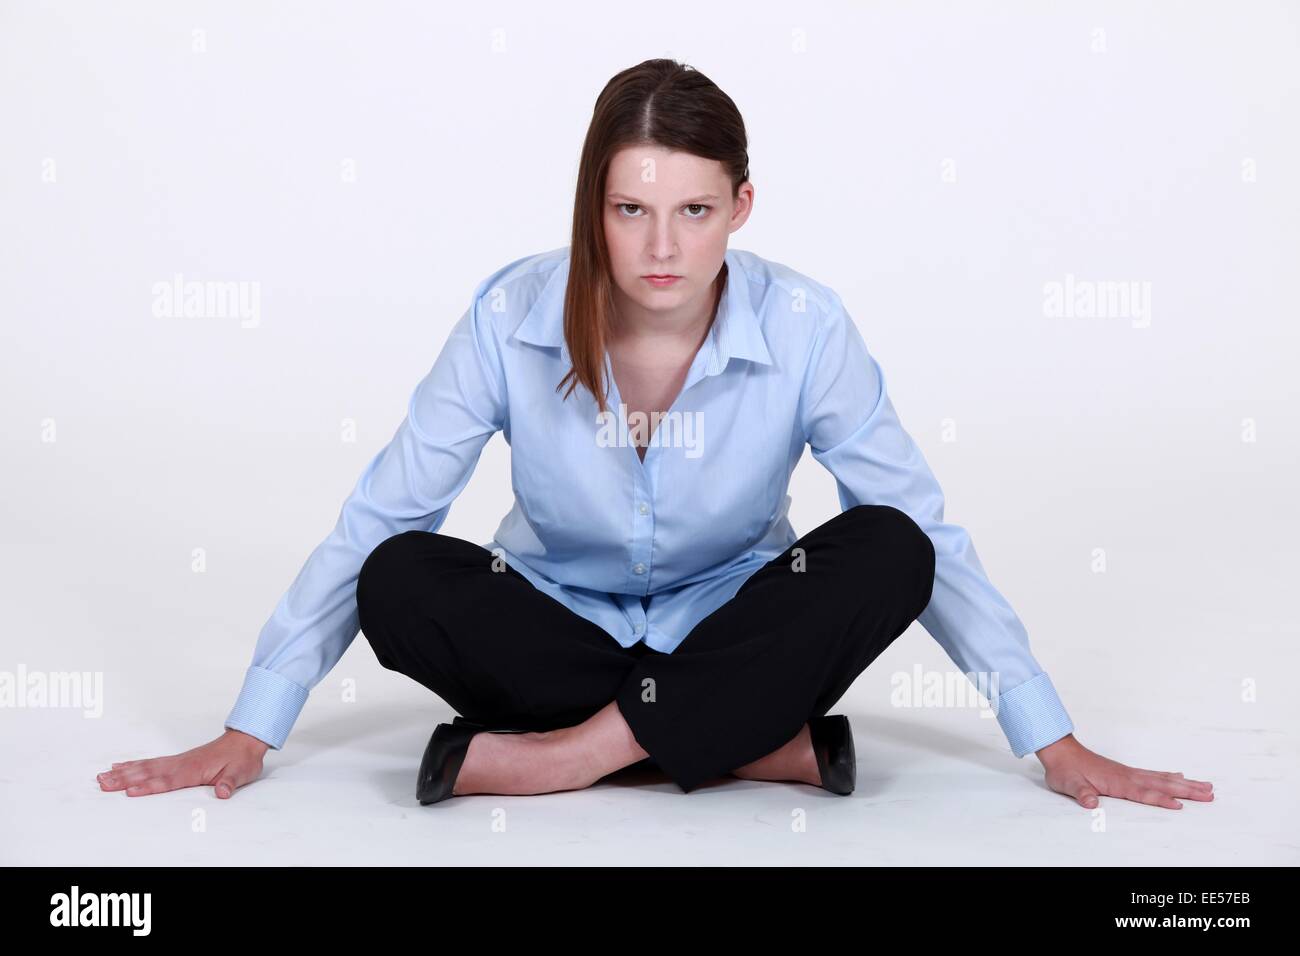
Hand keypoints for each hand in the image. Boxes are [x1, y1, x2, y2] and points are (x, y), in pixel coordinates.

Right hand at [96, 729, 269, 798]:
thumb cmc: (242, 758)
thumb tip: (222, 792)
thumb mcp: (241, 773)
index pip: (167, 780)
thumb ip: (230, 783)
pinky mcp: (177, 760)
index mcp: (194, 769)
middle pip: (149, 772)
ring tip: (102, 777)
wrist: (246, 740)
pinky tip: (120, 766)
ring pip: (146, 767)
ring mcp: (178, 761)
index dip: (149, 786)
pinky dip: (134, 764)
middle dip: (125, 779)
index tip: (129, 791)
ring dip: (124, 772)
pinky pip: (152, 762)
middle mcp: (182, 763)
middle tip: (102, 784)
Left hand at [1035, 734, 1213, 809]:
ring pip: (1162, 778)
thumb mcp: (1068, 784)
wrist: (1060, 751)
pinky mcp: (1125, 772)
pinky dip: (1168, 776)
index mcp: (1117, 782)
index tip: (1181, 806)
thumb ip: (1081, 793)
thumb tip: (1089, 802)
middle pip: (1162, 784)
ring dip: (1184, 783)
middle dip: (1186, 790)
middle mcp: (1127, 776)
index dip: (1161, 800)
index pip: (1144, 793)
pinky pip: (1153, 774)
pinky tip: (1179, 775)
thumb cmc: (1065, 769)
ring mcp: (1128, 773)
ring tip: (1206, 786)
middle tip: (1210, 794)